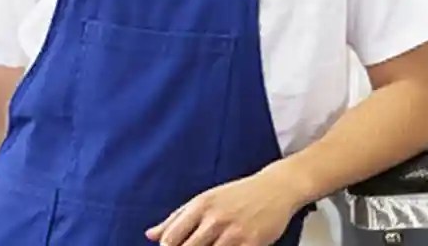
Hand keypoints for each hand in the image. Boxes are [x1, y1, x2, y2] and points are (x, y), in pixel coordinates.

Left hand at [146, 171, 305, 245]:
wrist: (277, 188)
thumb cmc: (239, 194)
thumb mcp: (206, 199)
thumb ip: (177, 218)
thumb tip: (150, 235)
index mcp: (200, 206)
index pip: (170, 238)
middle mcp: (215, 219)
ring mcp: (233, 232)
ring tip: (214, 245)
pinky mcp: (251, 243)